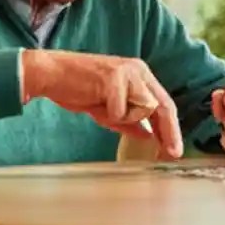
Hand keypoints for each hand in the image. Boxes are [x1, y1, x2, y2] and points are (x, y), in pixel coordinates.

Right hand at [22, 49, 182, 159]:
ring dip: (121, 119)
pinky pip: (119, 111)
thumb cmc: (77, 89)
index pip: (164, 104)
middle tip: (173, 153)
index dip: (171, 128)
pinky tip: (93, 103)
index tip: (174, 149)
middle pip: (164, 106)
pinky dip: (107, 115)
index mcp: (140, 75)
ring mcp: (128, 72)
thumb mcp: (108, 108)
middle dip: (169, 133)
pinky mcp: (115, 78)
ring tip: (99, 108)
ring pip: (141, 110)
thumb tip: (148, 135)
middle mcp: (139, 70)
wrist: (51, 74)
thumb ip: (129, 120)